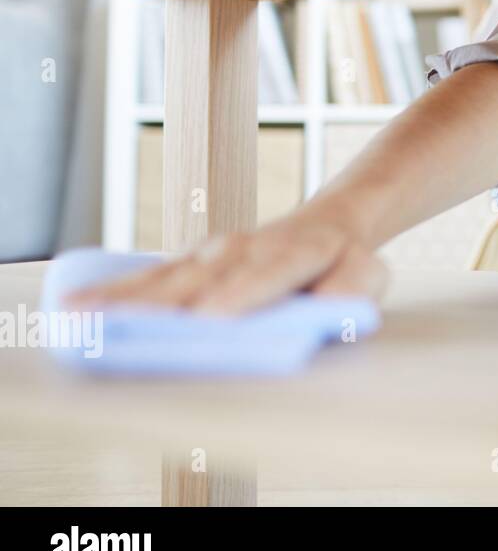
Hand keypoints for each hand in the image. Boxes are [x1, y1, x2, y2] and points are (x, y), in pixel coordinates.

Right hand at [65, 208, 389, 315]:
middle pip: (206, 275)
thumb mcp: (368, 275)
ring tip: (81, 314)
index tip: (211, 317)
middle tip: (124, 326)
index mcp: (300, 250)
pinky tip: (77, 304)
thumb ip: (351, 290)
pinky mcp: (193, 260)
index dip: (241, 294)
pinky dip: (115, 291)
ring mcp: (215, 251)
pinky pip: (151, 277)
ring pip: (169, 275)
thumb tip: (329, 310)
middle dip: (165, 302)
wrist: (331, 223)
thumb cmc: (347, 263)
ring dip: (124, 297)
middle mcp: (249, 246)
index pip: (270, 273)